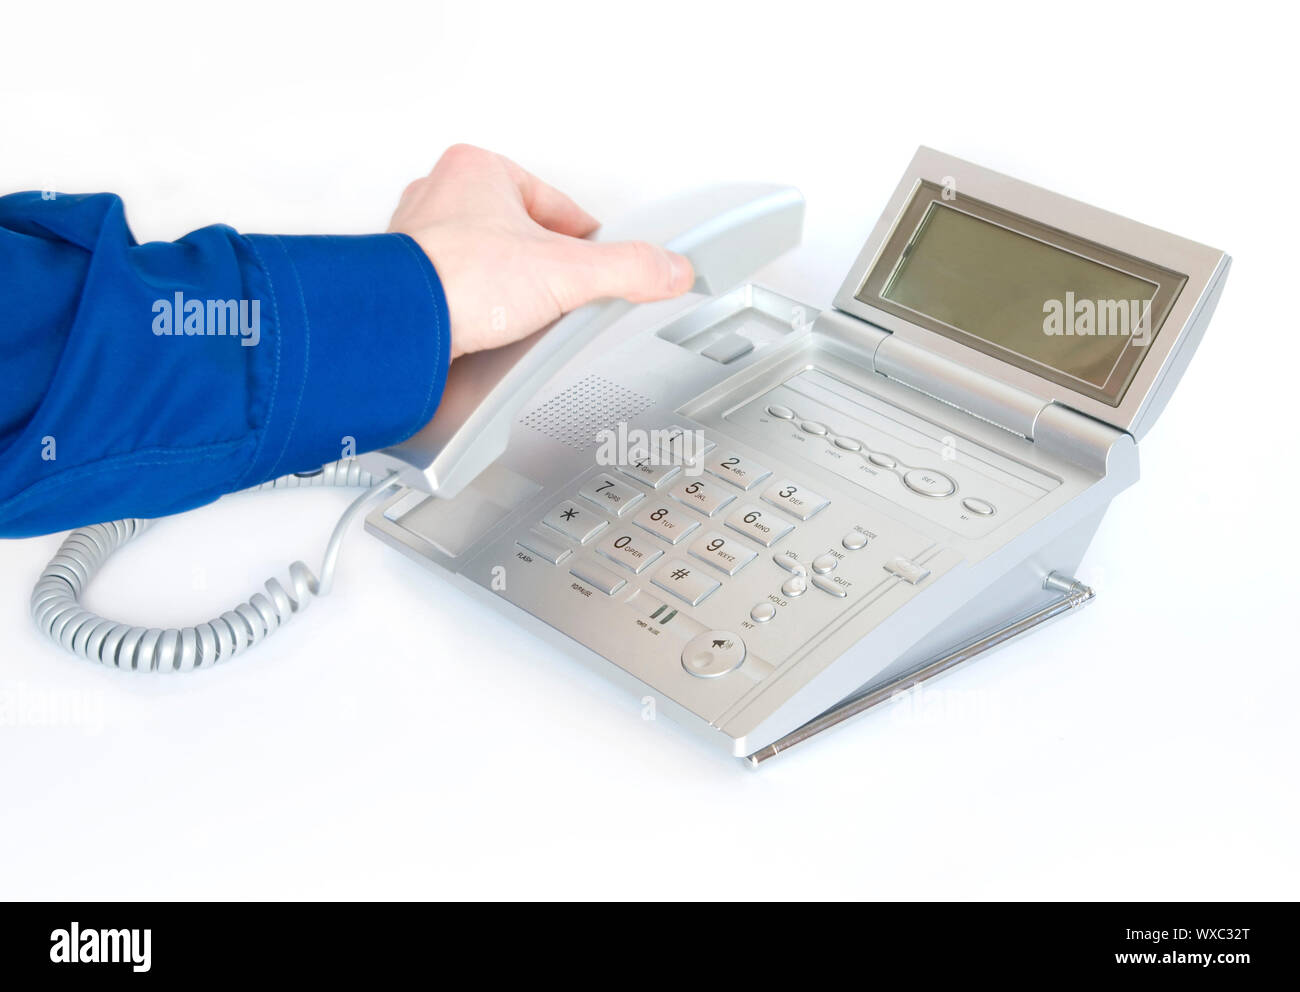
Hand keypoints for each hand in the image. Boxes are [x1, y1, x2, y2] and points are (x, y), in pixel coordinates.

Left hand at [389, 144, 694, 358]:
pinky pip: (454, 287)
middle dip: (540, 266)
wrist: (397, 328)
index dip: (586, 247)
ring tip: (514, 313)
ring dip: (503, 287)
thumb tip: (670, 269)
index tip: (595, 272)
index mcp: (479, 169)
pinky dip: (471, 307)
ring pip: (484, 260)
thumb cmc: (457, 282)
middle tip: (553, 292)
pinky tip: (481, 328)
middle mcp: (440, 193)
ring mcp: (417, 237)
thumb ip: (627, 270)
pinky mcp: (405, 279)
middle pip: (521, 232)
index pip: (559, 208)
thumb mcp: (566, 274)